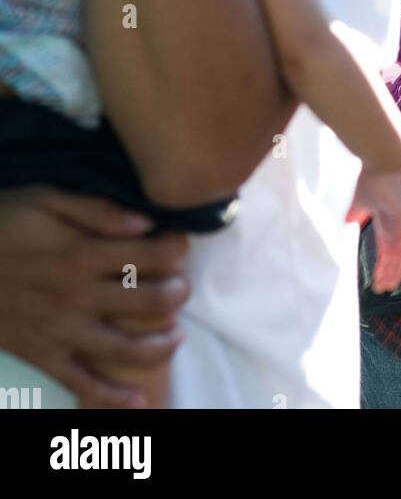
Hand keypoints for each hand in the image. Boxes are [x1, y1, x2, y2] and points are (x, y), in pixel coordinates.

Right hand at [0, 187, 189, 408]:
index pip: (148, 254)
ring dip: (160, 345)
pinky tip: (138, 401)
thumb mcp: (45, 198)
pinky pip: (82, 383)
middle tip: (183, 287)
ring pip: (125, 347)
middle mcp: (78, 296)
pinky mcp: (43, 355)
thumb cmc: (3, 223)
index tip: (182, 244)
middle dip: (176, 294)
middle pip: (147, 301)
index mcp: (82, 254)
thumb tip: (145, 221)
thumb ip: (96, 209)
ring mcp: (62, 331)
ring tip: (176, 336)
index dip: (175, 249)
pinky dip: (112, 397)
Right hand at [346, 164, 400, 293]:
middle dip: (390, 273)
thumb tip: (344, 227)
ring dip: (400, 269)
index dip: (382, 266)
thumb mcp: (358, 202)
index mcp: (386, 221)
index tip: (374, 282)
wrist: (382, 159)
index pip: (386, 250)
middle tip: (382, 288)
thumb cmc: (370, 177)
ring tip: (391, 284)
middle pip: (397, 255)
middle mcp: (399, 224)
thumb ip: (354, 216)